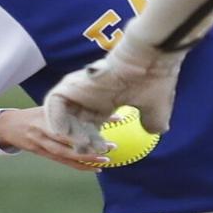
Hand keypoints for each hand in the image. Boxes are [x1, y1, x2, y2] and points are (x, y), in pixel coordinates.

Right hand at [0, 107, 111, 171]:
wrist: (7, 126)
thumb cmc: (35, 114)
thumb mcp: (51, 108)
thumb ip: (77, 111)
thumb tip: (113, 115)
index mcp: (46, 117)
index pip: (66, 124)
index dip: (82, 130)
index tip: (101, 132)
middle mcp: (43, 131)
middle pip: (67, 141)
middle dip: (89, 146)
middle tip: (109, 148)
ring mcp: (41, 144)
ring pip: (65, 154)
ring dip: (86, 159)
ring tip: (105, 161)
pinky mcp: (42, 154)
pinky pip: (63, 161)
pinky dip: (80, 166)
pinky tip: (95, 168)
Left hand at [45, 39, 184, 154]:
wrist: (150, 61)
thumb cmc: (155, 82)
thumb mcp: (155, 110)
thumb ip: (152, 122)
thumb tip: (158, 131)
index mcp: (106, 101)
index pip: (92, 125)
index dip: (96, 140)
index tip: (106, 151)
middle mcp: (90, 96)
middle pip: (76, 123)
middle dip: (82, 141)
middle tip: (90, 151)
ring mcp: (79, 89)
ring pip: (63, 115)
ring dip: (69, 133)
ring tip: (81, 144)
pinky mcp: (71, 84)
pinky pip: (54, 105)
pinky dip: (56, 121)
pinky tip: (67, 133)